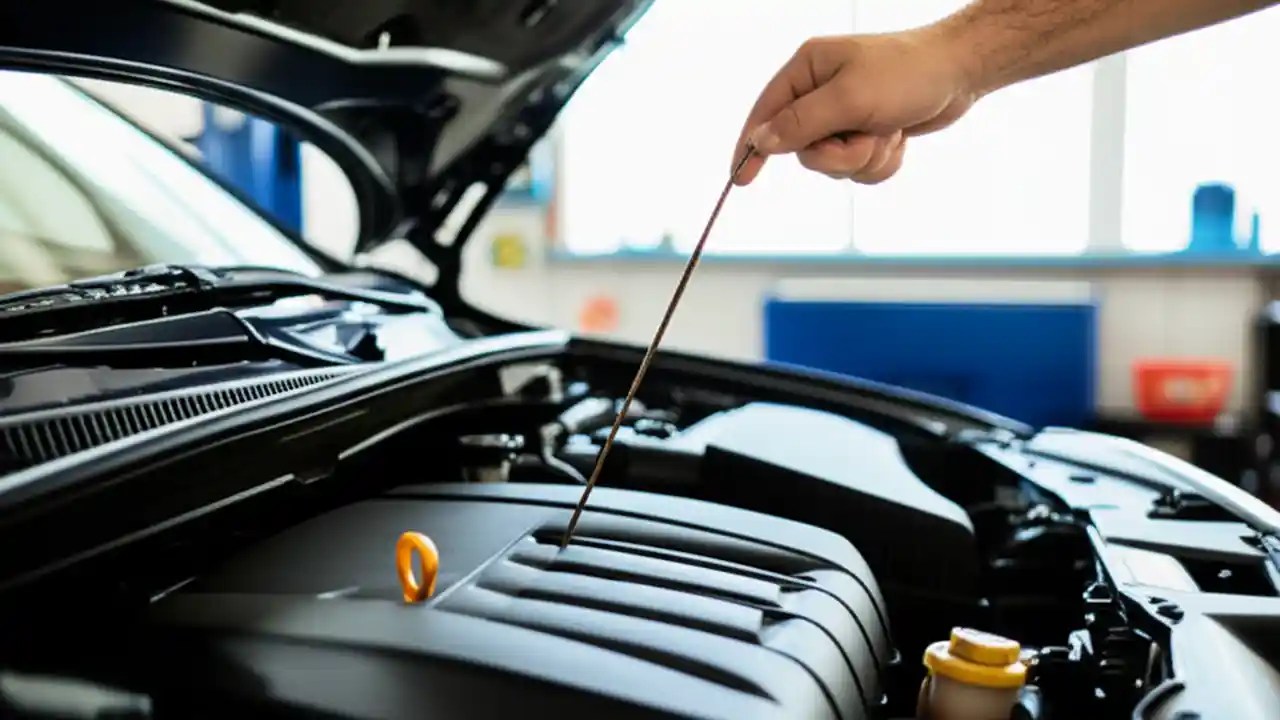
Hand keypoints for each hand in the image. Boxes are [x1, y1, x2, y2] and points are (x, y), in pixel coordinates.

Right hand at [732, 27, 978, 185]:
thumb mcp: (850, 98)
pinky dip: (880, 162)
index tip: (739, 179)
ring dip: (863, 159)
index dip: (751, 147)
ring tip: (888, 131)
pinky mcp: (866, 132)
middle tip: (865, 137)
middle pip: (803, 149)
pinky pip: (858, 169)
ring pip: (833, 164)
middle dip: (838, 155)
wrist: (960, 73)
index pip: (765, 113)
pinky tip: (898, 138)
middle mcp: (820, 92)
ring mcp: (844, 115)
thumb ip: (801, 122)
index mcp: (807, 70)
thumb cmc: (908, 73)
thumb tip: (761, 142)